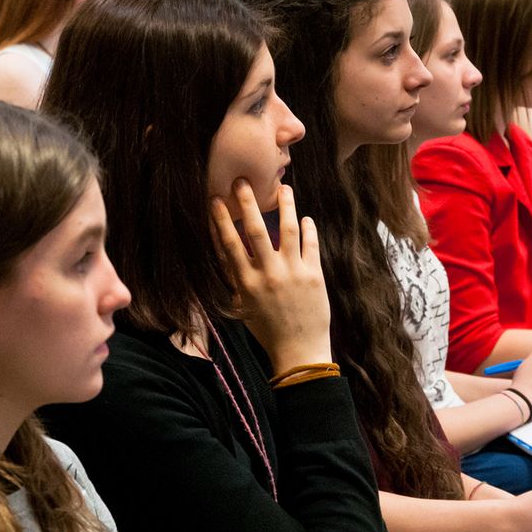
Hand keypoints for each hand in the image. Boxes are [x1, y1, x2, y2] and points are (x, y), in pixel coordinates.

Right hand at [211, 181, 331, 371]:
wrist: (299, 351)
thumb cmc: (268, 330)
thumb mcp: (244, 306)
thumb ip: (237, 278)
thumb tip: (228, 250)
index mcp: (247, 283)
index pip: (230, 244)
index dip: (222, 220)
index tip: (217, 199)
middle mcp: (269, 275)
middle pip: (256, 230)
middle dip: (248, 202)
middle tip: (243, 180)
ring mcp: (293, 273)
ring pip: (288, 230)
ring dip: (285, 206)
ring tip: (283, 188)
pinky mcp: (314, 275)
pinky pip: (311, 244)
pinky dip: (308, 229)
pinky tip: (306, 218)